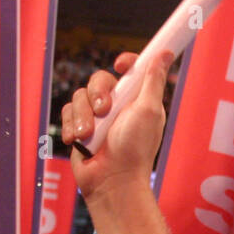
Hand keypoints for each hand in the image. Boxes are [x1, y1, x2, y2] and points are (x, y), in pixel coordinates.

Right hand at [60, 50, 172, 205]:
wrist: (111, 180)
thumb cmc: (135, 149)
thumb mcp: (149, 111)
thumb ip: (153, 81)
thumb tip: (165, 53)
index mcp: (138, 100)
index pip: (131, 70)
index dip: (126, 63)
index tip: (120, 65)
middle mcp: (118, 106)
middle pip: (99, 79)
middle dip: (97, 93)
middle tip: (103, 111)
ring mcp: (98, 117)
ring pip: (80, 96)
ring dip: (83, 116)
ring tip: (88, 135)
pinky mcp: (81, 128)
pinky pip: (68, 111)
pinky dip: (72, 125)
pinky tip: (77, 140)